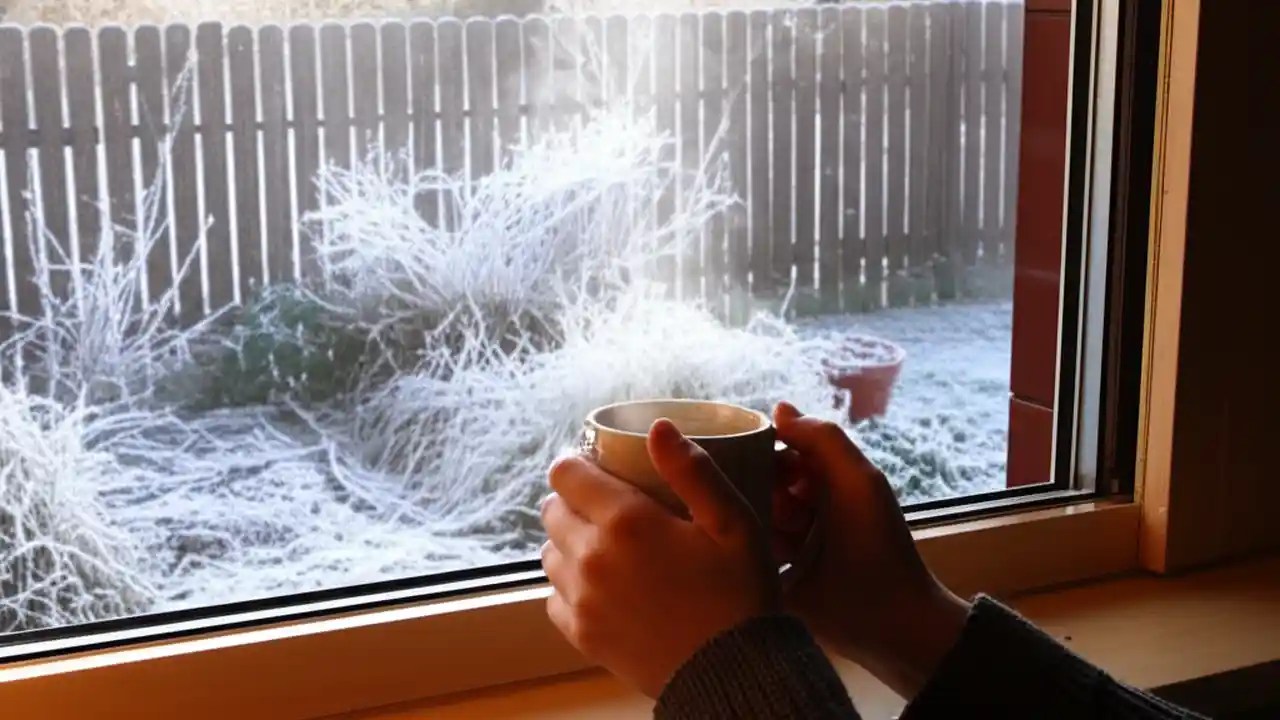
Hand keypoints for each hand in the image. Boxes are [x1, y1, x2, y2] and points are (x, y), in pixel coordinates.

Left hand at [540, 419, 779, 697]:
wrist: (733, 674)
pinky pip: (555, 595)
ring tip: (610, 549)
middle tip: (612, 510)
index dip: (579, 465)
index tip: (600, 470)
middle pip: (553, 510)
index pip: (565, 473)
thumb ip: (692, 471)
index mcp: (626, 521)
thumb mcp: (733, 523)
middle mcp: (591, 557)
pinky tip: (606, 587)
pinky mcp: (580, 633)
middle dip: (576, 501)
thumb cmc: (739, 593)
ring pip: (550, 552)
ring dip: (571, 543)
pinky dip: (572, 585)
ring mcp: (581, 599)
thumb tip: (657, 427)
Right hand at [770, 402, 971, 700]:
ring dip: (754, 525)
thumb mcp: (856, 483)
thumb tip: (778, 409)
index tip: (756, 468)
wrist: (893, 625)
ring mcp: (790, 547)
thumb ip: (822, 440)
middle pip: (761, 484)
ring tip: (770, 541)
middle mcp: (805, 509)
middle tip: (778, 515)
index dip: (765, 454)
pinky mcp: (778, 580)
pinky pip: (750, 555)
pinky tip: (741, 556)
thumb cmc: (877, 546)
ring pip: (752, 519)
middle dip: (760, 492)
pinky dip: (747, 552)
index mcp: (825, 482)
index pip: (779, 452)